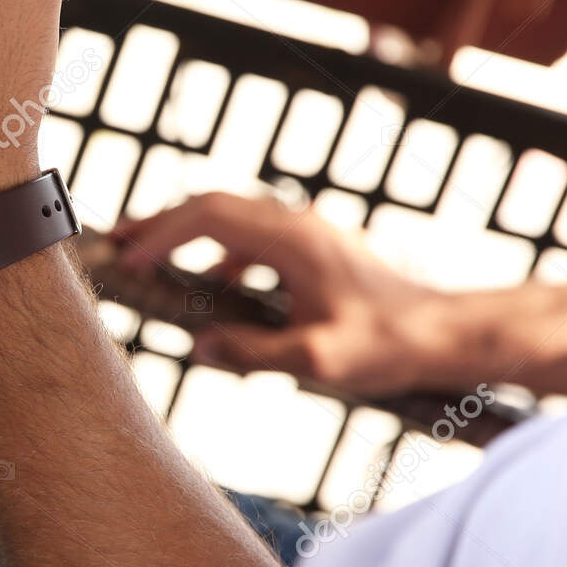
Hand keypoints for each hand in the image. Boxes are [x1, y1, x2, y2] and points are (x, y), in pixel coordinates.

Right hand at [110, 193, 446, 395]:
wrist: (448, 332)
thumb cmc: (391, 345)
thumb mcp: (318, 360)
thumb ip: (254, 354)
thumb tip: (199, 347)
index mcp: (292, 241)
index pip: (208, 218)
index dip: (161, 234)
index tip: (128, 256)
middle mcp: (297, 225)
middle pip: (212, 206)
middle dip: (161, 222)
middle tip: (118, 241)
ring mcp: (307, 233)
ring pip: (232, 218)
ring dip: (187, 233)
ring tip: (151, 256)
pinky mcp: (315, 249)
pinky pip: (252, 237)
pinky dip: (217, 251)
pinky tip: (210, 284)